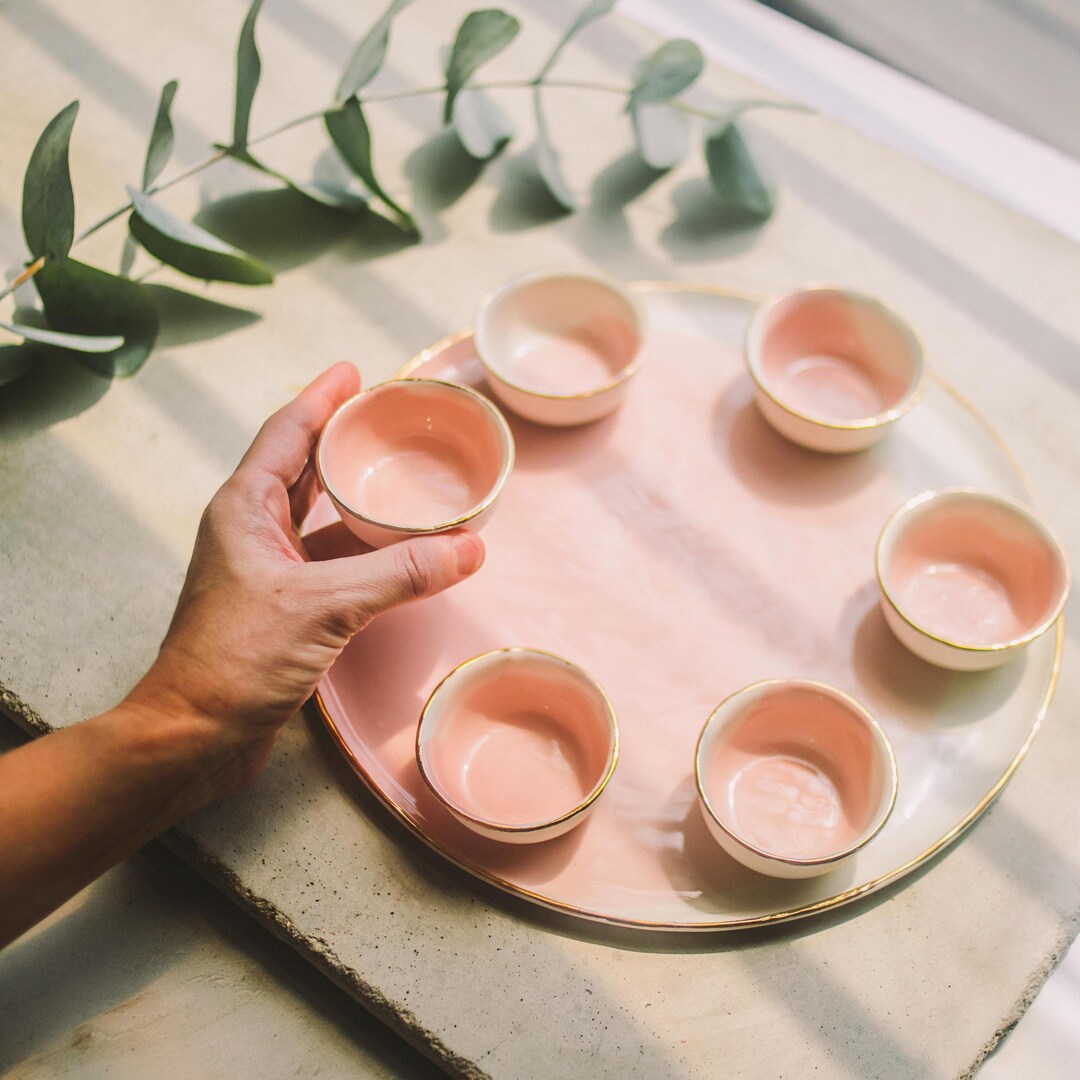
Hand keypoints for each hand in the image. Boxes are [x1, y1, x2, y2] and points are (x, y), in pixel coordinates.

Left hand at [127, 361, 484, 795]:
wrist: (193, 735)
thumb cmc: (236, 659)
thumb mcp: (326, 606)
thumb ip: (400, 574)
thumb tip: (469, 548)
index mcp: (245, 507)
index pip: (287, 433)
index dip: (321, 398)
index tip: (353, 372)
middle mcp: (251, 531)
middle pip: (302, 469)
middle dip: (340, 442)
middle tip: (386, 420)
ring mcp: (264, 571)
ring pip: (318, 520)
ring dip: (355, 502)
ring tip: (401, 481)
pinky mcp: (280, 609)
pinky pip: (329, 564)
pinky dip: (363, 554)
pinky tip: (396, 555)